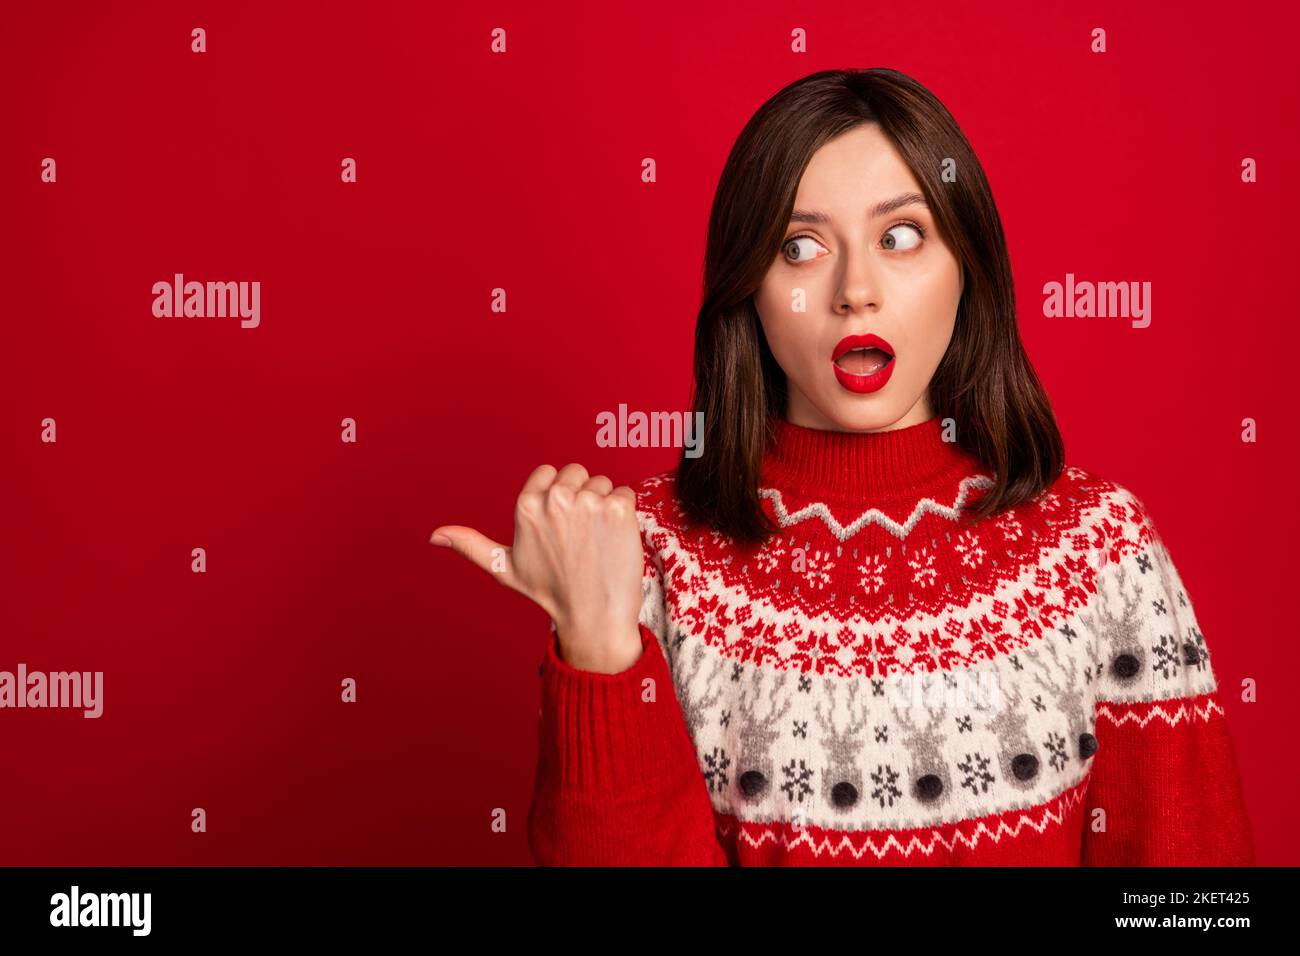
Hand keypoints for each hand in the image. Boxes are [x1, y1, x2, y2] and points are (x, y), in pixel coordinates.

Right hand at [431, 463, 644, 673]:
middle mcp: (556, 499)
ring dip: (604, 506)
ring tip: (596, 541)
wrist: (593, 616)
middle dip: (581, 497)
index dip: (557, 496)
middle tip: (579, 537)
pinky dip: (625, 514)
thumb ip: (471, 545)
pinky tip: (614, 541)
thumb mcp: (505, 568)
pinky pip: (626, 493)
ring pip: (603, 483)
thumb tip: (434, 536)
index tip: (560, 526)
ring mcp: (589, 502)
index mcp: (526, 505)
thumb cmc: (550, 593)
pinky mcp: (619, 509)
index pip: (549, 472)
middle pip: (577, 473)